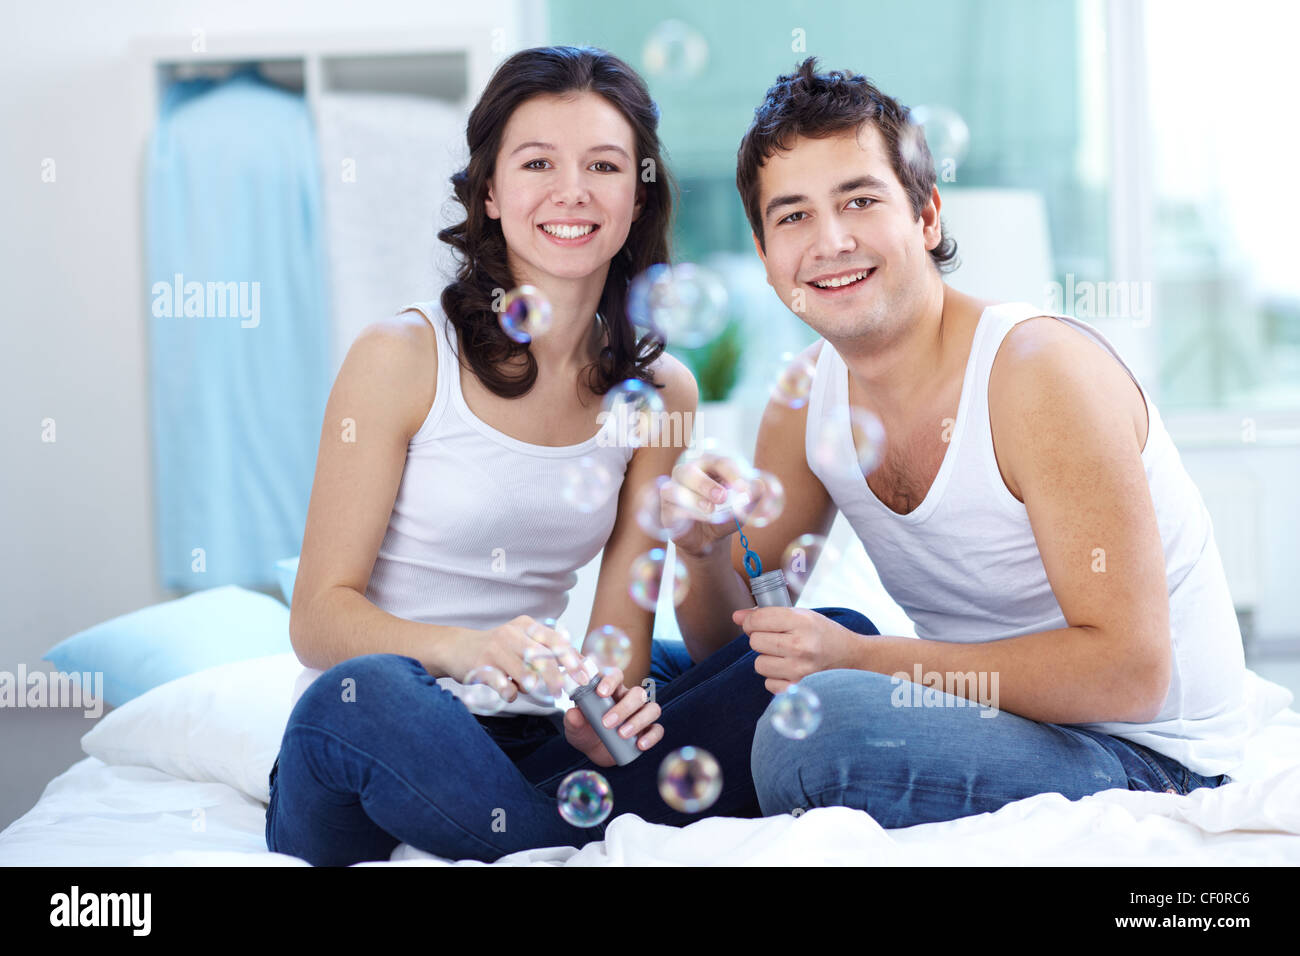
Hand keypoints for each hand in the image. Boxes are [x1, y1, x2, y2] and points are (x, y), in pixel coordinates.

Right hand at [445, 616, 580, 701]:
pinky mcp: (482, 667)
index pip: (555, 641)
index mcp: (526, 625)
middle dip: (556, 678)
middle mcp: (512, 634)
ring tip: (533, 690)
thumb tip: (580, 663)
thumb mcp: (522, 639)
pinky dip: (511, 694)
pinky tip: (509, 692)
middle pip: (542, 658)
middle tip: (562, 692)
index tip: (584, 676)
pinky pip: (505, 687)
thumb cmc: (497, 647)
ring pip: (525, 674)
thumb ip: (547, 649)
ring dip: (533, 688)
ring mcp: (496, 650)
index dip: (572, 659)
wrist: (457, 647)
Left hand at [563, 665, 663, 765]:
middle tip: (607, 723)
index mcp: (611, 690)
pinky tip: (640, 745)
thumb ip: (573, 721)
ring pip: (652, 708)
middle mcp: (629, 698)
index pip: (616, 675)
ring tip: (622, 734)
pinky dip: (651, 736)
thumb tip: (573, 713)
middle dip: (624, 707)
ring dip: (638, 720)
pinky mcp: (648, 731)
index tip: (601, 693)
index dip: (611, 680)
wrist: (594, 752)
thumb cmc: (585, 732)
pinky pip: (657, 729)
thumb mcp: (575, 728)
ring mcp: (641, 714)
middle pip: (638, 693)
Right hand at [663, 455, 775, 558]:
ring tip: (711, 511)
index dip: (733, 473)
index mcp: (710, 465)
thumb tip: (762, 488)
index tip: (745, 489)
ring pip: (676, 488)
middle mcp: (688, 472)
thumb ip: (752, 499)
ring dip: (694, 499)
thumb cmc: (725, 516)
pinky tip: (694, 520)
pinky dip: (683, 513)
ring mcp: (673, 489)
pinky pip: (670, 507)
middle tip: (722, 497)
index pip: (720, 462)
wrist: (708, 540)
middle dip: (706, 483)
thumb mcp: (742, 510)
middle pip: (691, 470)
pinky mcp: (665, 508)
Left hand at [733, 606, 865, 692]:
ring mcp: (800, 670)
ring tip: (784, 656)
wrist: (851, 658)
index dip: (750, 622)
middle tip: (776, 640)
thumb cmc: (822, 634)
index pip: (757, 620)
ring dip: (767, 660)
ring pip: (759, 664)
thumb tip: (736, 617)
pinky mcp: (799, 688)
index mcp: (802, 622)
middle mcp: (801, 646)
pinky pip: (768, 683)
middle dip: (760, 639)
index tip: (756, 624)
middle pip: (755, 642)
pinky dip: (775, 678)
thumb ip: (768, 614)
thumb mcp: (801, 616)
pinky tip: (790, 670)